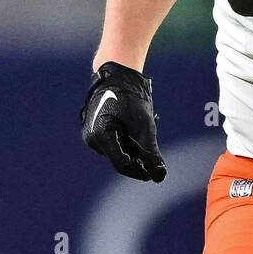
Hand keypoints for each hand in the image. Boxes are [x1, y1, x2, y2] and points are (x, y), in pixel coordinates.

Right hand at [80, 61, 166, 181]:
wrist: (117, 76)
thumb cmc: (131, 98)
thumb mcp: (144, 126)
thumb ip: (151, 152)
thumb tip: (160, 177)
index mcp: (101, 136)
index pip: (121, 164)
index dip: (139, 171)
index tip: (153, 173)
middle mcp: (92, 138)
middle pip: (118, 160)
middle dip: (137, 161)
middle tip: (153, 161)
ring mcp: (92, 135)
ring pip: (117, 152)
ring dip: (133, 152)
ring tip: (145, 142)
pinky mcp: (96, 131)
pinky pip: (113, 144)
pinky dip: (126, 144)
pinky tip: (136, 135)